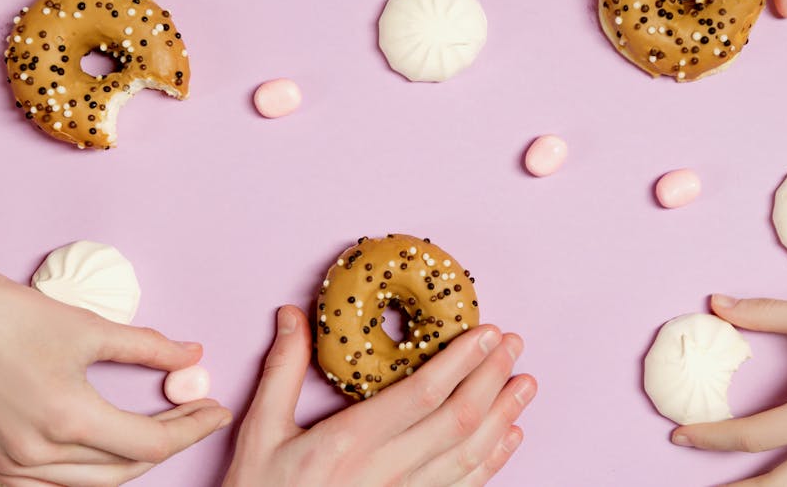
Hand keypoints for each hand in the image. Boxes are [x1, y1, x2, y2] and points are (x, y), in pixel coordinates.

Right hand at [0, 253, 231, 486]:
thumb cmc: (1, 315)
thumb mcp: (87, 326)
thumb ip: (147, 346)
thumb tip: (192, 355)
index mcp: (67, 419)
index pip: (151, 442)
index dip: (193, 428)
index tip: (217, 410)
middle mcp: (38, 454)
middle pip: (127, 469)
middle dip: (171, 442)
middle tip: (198, 414)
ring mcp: (11, 465)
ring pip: (93, 484)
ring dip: (133, 460)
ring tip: (162, 427)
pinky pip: (55, 486)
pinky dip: (90, 473)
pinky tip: (109, 447)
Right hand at [223, 306, 535, 486]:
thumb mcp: (261, 432)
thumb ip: (283, 372)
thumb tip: (291, 316)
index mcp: (350, 442)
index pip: (422, 394)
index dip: (461, 362)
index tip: (486, 333)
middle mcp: (385, 472)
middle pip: (457, 420)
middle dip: (492, 378)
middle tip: (513, 345)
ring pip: (469, 455)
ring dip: (503, 416)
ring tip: (525, 384)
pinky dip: (494, 461)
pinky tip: (510, 436)